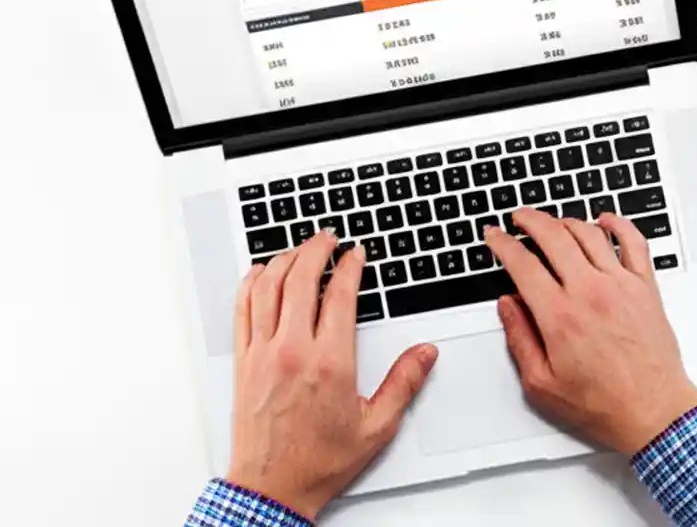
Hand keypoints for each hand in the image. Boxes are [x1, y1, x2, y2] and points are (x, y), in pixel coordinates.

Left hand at [227, 232, 437, 518]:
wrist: (273, 487)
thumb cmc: (318, 460)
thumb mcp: (376, 426)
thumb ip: (404, 383)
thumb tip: (424, 353)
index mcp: (329, 363)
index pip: (339, 296)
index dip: (349, 267)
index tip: (356, 255)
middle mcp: (292, 351)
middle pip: (300, 279)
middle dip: (316, 250)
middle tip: (328, 239)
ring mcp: (262, 354)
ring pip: (267, 288)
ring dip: (284, 259)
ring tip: (299, 249)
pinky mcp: (243, 362)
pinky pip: (242, 310)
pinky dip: (250, 284)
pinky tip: (259, 274)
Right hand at [485, 209, 696, 454]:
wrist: (654, 412)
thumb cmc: (603, 404)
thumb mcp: (542, 384)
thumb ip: (520, 339)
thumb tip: (508, 306)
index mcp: (559, 316)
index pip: (523, 263)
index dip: (503, 244)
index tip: (495, 237)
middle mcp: (590, 292)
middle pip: (554, 236)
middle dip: (530, 220)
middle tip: (519, 218)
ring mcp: (621, 286)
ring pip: (590, 233)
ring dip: (566, 221)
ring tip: (553, 222)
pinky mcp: (646, 288)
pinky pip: (634, 242)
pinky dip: (618, 224)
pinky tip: (605, 220)